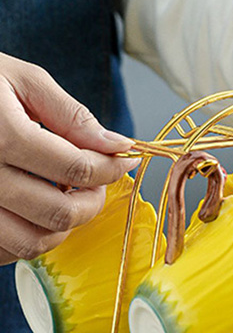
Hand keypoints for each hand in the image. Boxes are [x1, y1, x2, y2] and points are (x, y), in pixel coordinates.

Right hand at [0, 52, 138, 264]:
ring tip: (67, 198)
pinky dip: (29, 239)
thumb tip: (116, 144)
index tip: (121, 160)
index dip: (110, 168)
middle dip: (92, 201)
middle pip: (58, 213)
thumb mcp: (20, 80)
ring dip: (63, 226)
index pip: (75, 169)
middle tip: (97, 183)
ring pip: (32, 242)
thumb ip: (70, 115)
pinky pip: (3, 251)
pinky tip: (34, 211)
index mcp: (0, 136)